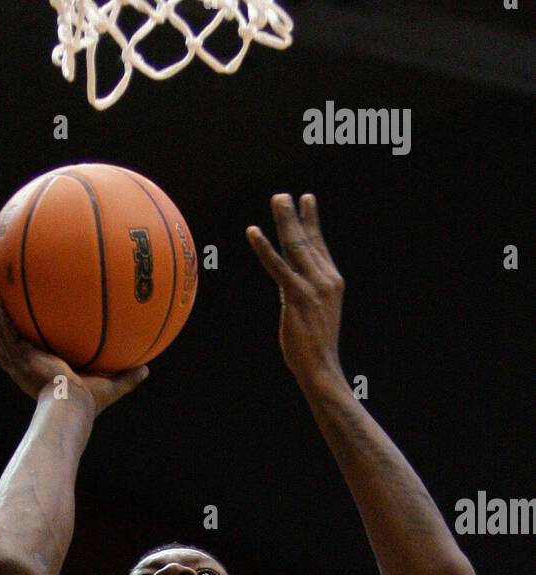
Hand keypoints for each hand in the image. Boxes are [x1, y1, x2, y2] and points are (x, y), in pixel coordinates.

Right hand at [0, 283, 147, 418]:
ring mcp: (18, 361)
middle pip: (6, 341)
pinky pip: (1, 330)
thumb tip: (147, 368)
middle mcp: (25, 367)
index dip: (22, 340)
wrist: (71, 404)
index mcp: (40, 373)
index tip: (21, 325)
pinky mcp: (17, 355)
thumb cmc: (88, 402)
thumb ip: (126, 376)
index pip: (28, 353)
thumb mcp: (109, 385)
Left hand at [247, 194, 344, 388]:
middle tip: (283, 195)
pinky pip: (277, 267)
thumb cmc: (315, 347)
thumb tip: (288, 287)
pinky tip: (254, 232)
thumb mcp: (313, 315)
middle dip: (295, 215)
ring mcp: (313, 286)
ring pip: (295, 246)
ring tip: (277, 199)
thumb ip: (301, 295)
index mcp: (332, 281)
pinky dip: (264, 248)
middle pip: (307, 240)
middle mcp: (326, 278)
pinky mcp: (297, 296)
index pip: (319, 245)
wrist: (322, 367)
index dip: (312, 222)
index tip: (308, 200)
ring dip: (284, 221)